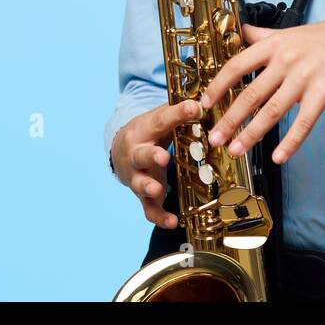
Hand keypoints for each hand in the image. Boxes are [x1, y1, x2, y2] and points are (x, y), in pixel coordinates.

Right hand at [111, 98, 205, 228]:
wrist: (120, 150)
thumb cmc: (148, 132)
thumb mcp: (159, 118)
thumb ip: (179, 113)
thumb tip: (204, 102)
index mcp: (144, 130)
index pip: (162, 120)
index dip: (178, 114)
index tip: (195, 108)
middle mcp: (137, 153)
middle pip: (142, 155)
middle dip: (152, 157)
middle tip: (163, 157)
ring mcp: (137, 175)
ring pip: (140, 183)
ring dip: (149, 187)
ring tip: (157, 190)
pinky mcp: (141, 194)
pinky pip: (148, 208)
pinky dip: (159, 216)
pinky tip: (172, 221)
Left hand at [198, 16, 324, 165]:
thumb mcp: (291, 31)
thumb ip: (263, 35)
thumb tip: (240, 31)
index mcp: (274, 45)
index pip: (237, 66)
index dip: (218, 86)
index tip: (204, 104)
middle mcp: (286, 60)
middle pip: (251, 94)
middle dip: (229, 119)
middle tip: (214, 138)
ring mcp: (305, 77)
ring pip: (272, 111)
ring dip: (251, 134)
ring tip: (236, 150)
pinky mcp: (324, 93)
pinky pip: (304, 122)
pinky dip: (290, 142)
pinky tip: (278, 156)